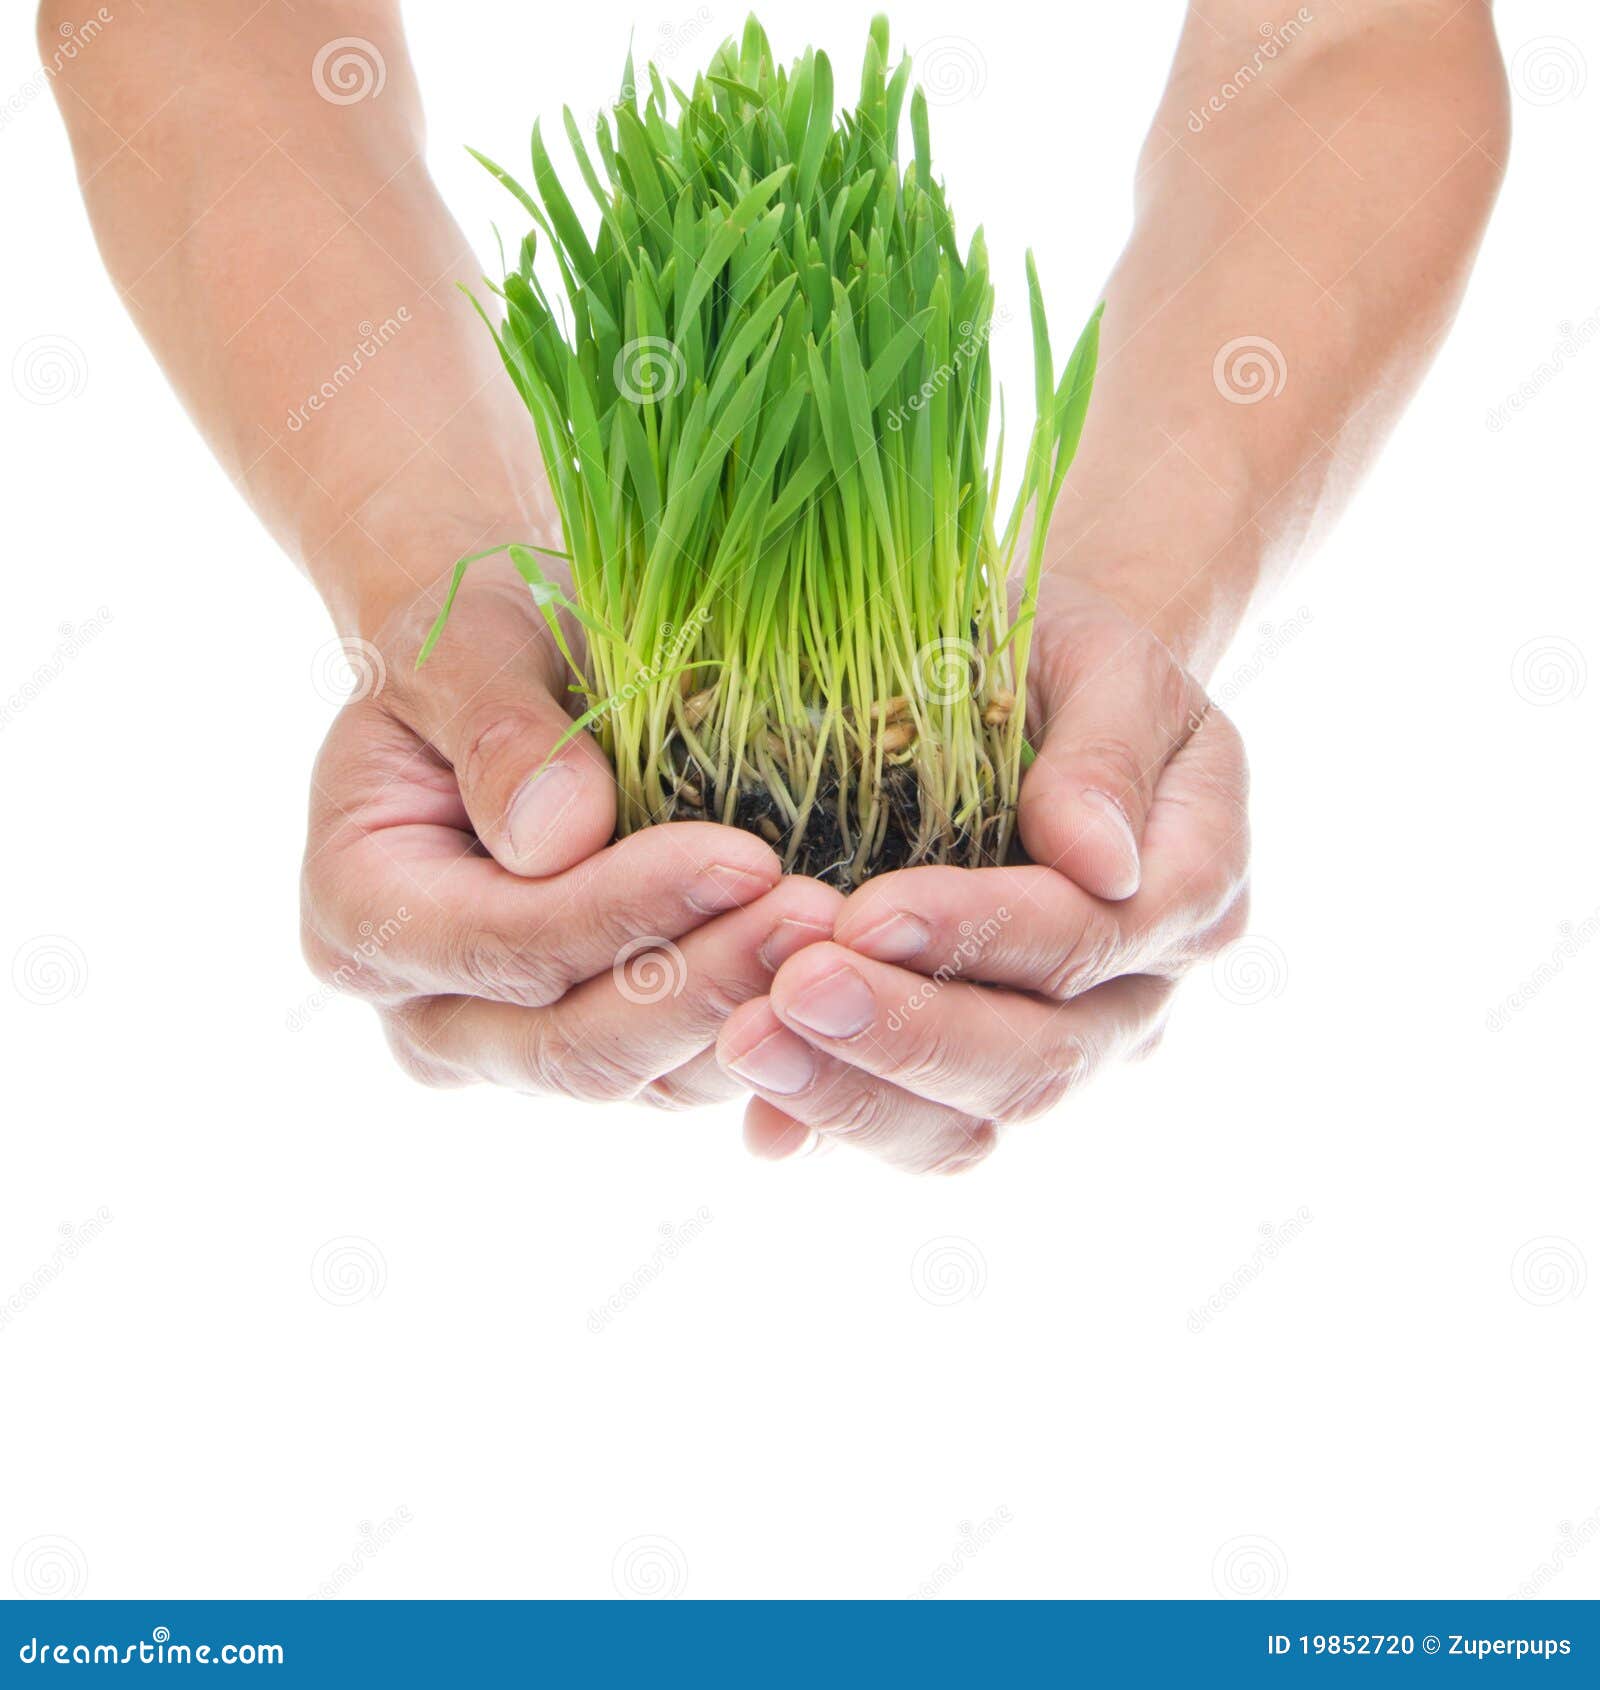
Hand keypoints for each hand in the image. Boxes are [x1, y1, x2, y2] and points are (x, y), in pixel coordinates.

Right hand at [300, 560, 840, 1105]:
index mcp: (360, 919)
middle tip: (818, 915)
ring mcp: (518, 1049)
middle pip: (572, 1046)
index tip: (744, 854)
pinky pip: (688, 1073)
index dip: (625, 910)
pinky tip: (839, 979)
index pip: (504, 945)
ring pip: (644, 1079)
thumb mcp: (466, 647)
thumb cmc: (482, 646)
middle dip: (704, 984)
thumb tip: (558, 837)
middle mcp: (430, 1016)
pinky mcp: (606, 1051)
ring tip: (845, 937)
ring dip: (750, 1016)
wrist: (515, 680)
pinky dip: (765, 1034)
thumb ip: (498, 731)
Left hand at [714, 575, 1250, 1169]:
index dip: (984, 931)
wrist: (1034, 703)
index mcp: (1188, 887)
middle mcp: (1137, 994)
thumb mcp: (1102, 664)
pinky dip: (838, 1128)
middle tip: (792, 989)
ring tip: (750, 1046)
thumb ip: (1105, 755)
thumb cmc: (1062, 667)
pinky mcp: (980, 1080)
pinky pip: (922, 1133)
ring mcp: (1064, 1050)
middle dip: (912, 1031)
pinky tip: (761, 1120)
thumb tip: (1099, 860)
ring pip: (979, 1122)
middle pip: (1042, 1055)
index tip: (867, 909)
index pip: (1096, 935)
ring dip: (861, 1096)